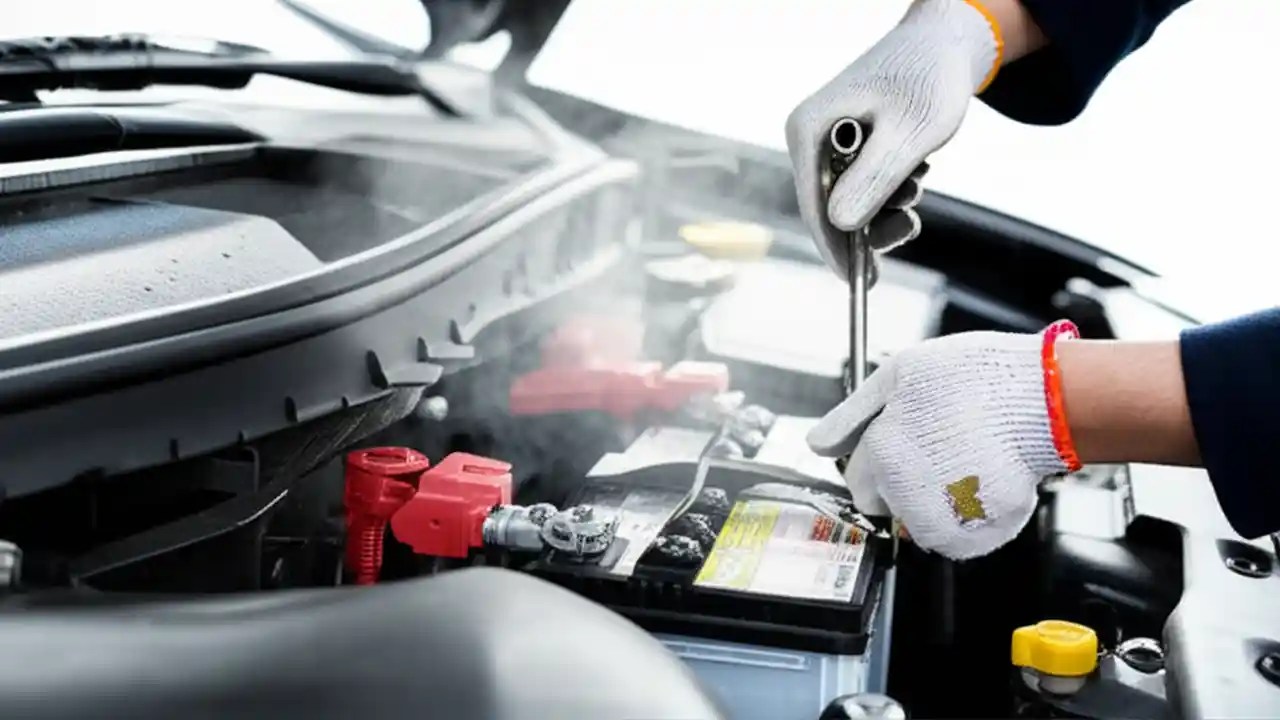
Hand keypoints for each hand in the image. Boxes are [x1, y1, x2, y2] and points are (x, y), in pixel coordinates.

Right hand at [785, 0, 1000, 278]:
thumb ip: (874, 179)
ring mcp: (828, 140)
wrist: (948, 39)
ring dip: (886, 205)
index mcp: (809, 129)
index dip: (834, 247)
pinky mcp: (848, 143)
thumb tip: (839, 224)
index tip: (856, 282)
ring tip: (918, 185)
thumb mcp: (910, 133)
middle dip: (869, 224)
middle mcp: (809, 135)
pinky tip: (915, 169)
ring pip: (849, 198)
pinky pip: (862, 183)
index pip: (812, 204)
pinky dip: (891, 189)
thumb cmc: (931, 77)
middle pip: (828, 206)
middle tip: (908, 228)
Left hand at [806, 328, 1072, 559]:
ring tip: (964, 461)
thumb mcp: (900, 374)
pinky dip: (962, 519)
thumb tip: (817, 443)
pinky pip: (951, 538)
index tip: (901, 444)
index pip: (855, 476)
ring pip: (914, 521)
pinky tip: (979, 482)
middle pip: (879, 503)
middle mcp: (904, 491)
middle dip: (895, 484)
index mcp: (882, 452)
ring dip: (930, 500)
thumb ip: (852, 413)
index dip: (876, 458)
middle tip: (933, 452)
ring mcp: (939, 517)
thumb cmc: (976, 379)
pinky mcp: (972, 535)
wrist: (1043, 401)